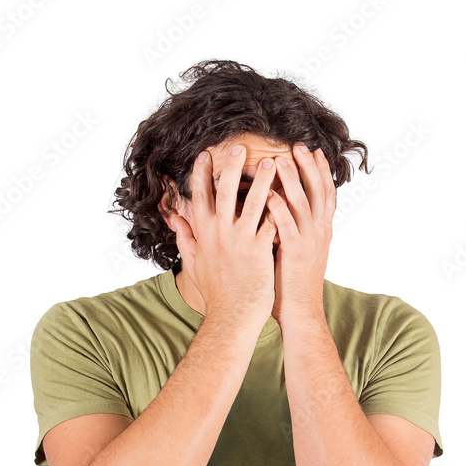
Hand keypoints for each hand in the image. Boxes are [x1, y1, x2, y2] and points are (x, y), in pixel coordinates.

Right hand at [166, 145, 277, 329]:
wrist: (231, 317)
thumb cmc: (215, 293)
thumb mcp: (193, 264)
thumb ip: (185, 238)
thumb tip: (174, 220)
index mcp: (204, 234)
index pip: (200, 197)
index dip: (201, 175)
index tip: (205, 155)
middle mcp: (220, 233)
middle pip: (224, 192)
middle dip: (231, 167)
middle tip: (238, 148)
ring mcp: (240, 241)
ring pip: (252, 203)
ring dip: (263, 180)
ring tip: (273, 162)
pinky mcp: (259, 251)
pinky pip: (271, 223)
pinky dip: (281, 208)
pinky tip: (291, 194)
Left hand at [264, 144, 334, 323]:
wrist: (301, 311)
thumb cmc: (293, 283)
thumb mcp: (300, 250)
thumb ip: (294, 228)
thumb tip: (283, 208)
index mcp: (322, 230)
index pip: (325, 194)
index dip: (320, 171)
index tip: (313, 151)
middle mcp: (320, 232)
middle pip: (318, 191)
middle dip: (308, 167)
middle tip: (298, 145)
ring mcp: (309, 242)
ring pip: (303, 204)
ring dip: (292, 180)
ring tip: (281, 160)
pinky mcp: (296, 253)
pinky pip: (287, 226)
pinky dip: (279, 209)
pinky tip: (269, 195)